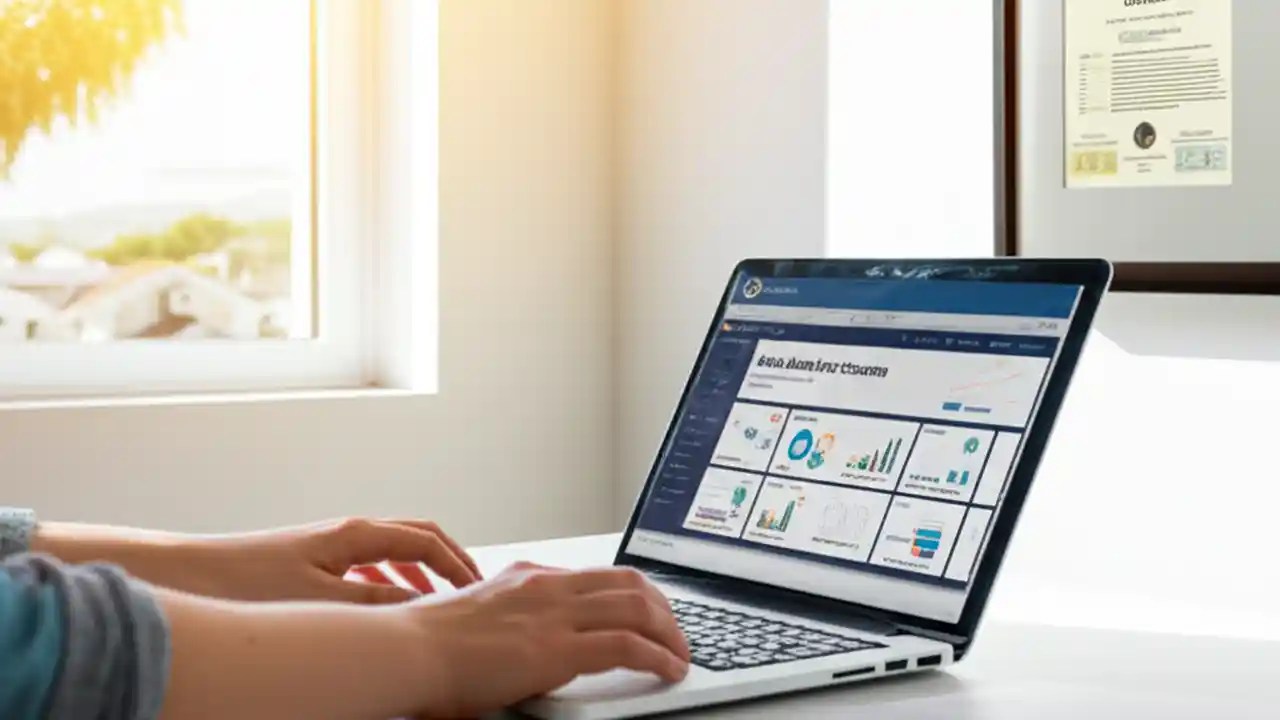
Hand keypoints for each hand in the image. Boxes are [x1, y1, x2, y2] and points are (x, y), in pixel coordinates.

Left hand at [32, 517, 481, 603]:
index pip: (428, 541)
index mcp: (356, 534)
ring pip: (393, 551)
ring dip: (421, 572)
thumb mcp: (324, 601)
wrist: (188, 573)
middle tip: (474, 590)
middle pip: (417, 537)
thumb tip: (424, 607)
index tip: (482, 591)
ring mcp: (329, 546)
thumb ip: (379, 603)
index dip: (461, 567)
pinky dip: (391, 579)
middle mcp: (346, 533)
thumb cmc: (246, 582)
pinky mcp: (312, 562)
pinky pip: (368, 564)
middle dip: (450, 562)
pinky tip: (385, 601)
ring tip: (438, 599)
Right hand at [406, 562, 690, 718]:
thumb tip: (527, 644)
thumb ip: (513, 622)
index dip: (635, 595)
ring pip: (638, 607)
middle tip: (675, 634)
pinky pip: (627, 645)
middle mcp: (548, 586)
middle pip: (629, 583)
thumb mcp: (481, 618)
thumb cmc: (429, 645)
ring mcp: (554, 613)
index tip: (649, 613)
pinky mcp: (557, 647)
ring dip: (669, 632)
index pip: (599, 575)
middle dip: (663, 609)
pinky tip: (669, 669)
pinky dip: (658, 656)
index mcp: (530, 577)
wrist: (408, 651)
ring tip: (680, 654)